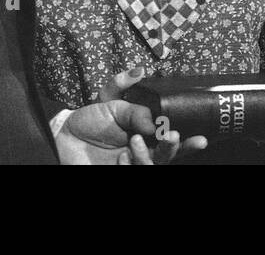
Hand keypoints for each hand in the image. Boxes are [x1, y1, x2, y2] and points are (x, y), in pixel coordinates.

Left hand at [56, 66, 207, 164]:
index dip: (188, 143)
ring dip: (148, 156)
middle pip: (168, 157)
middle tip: (172, 137)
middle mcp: (143, 151)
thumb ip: (128, 93)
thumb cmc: (89, 119)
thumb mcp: (109, 99)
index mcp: (147, 135)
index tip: (201, 139)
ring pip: (153, 167)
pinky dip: (131, 165)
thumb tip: (146, 92)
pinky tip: (120, 158)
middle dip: (174, 149)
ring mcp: (132, 164)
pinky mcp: (120, 172)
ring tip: (136, 141)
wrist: (63, 137)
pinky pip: (134, 172)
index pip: (172, 141)